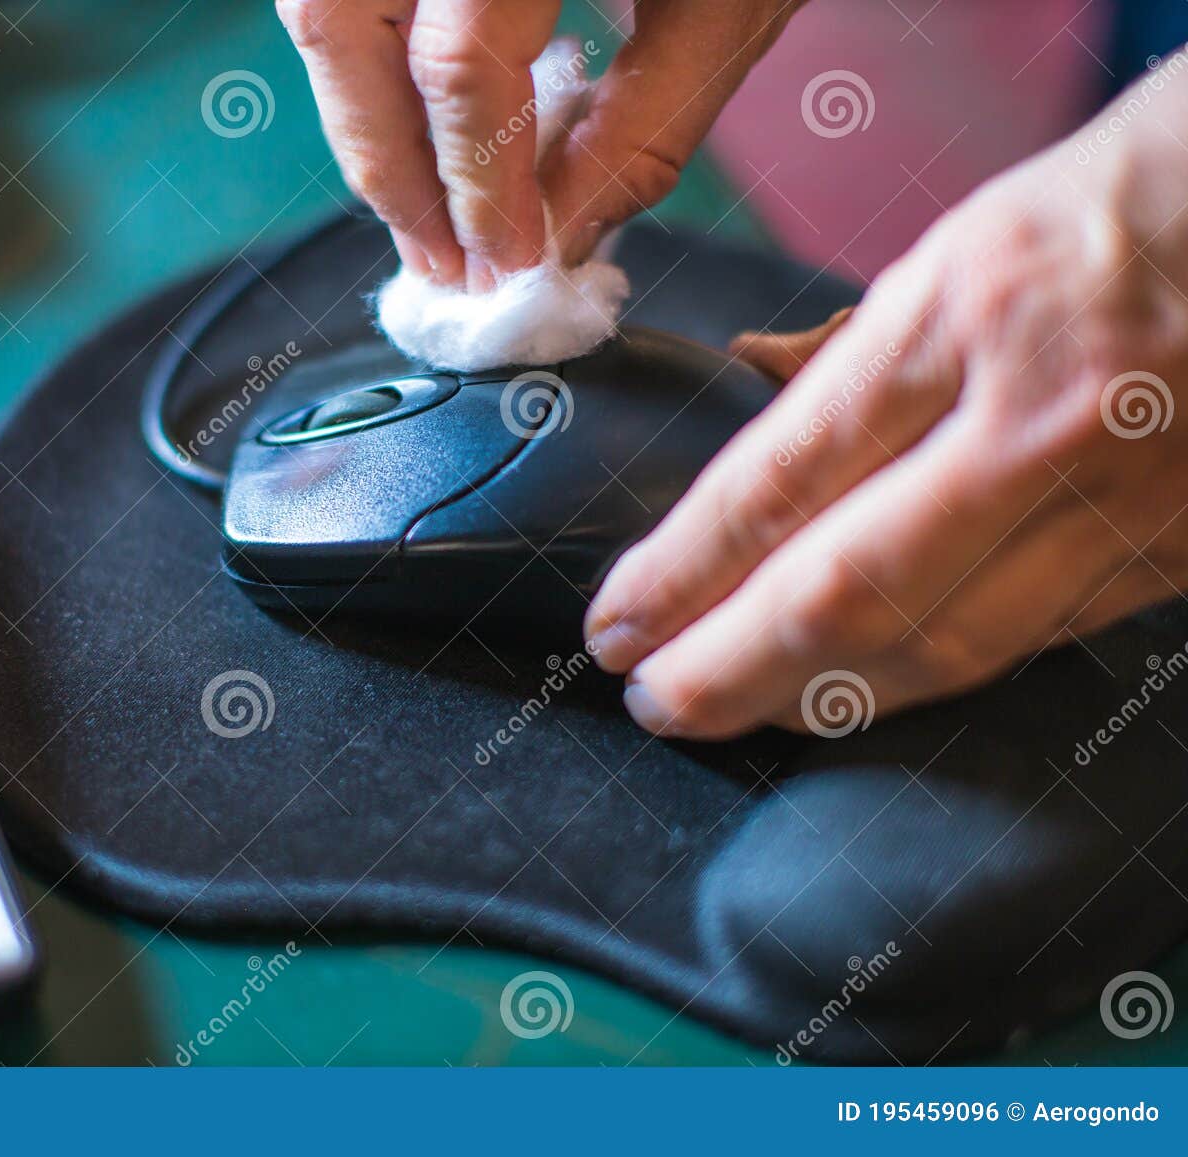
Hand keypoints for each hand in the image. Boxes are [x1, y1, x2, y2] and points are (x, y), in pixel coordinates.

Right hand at [277, 0, 804, 289]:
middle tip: (439, 261)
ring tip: (426, 218)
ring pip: (323, 9)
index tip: (502, 262)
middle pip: (340, 28)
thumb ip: (638, 132)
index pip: (459, 63)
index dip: (475, 182)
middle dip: (388, 163)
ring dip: (369, 123)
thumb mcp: (724, 7)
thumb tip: (558, 241)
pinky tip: (427, 137)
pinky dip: (378, 70)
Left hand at [585, 73, 1187, 738]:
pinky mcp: (1178, 552)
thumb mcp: (967, 235)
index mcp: (968, 309)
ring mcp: (1128, 496)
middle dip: (727, 667)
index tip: (616, 621)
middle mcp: (1046, 416)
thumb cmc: (1135, 193)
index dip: (682, 571)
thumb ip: (856, 345)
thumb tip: (749, 396)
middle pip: (847, 591)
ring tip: (734, 711)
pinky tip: (861, 691)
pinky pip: (1029, 644)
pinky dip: (928, 679)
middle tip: (651, 702)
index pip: (781, 480)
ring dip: (820, 698)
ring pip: (944, 646)